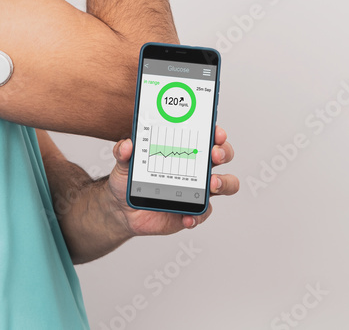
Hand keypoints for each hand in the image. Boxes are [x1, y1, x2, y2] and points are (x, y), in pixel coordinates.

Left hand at [104, 125, 238, 235]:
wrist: (123, 209)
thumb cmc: (129, 180)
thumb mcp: (123, 164)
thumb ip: (123, 153)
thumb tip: (127, 145)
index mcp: (182, 150)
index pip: (205, 136)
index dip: (215, 132)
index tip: (215, 131)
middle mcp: (194, 168)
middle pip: (222, 155)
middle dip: (224, 152)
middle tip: (215, 154)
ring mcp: (196, 190)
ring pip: (224, 184)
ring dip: (223, 182)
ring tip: (211, 184)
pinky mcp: (192, 211)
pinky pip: (203, 213)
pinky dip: (197, 215)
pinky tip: (187, 217)